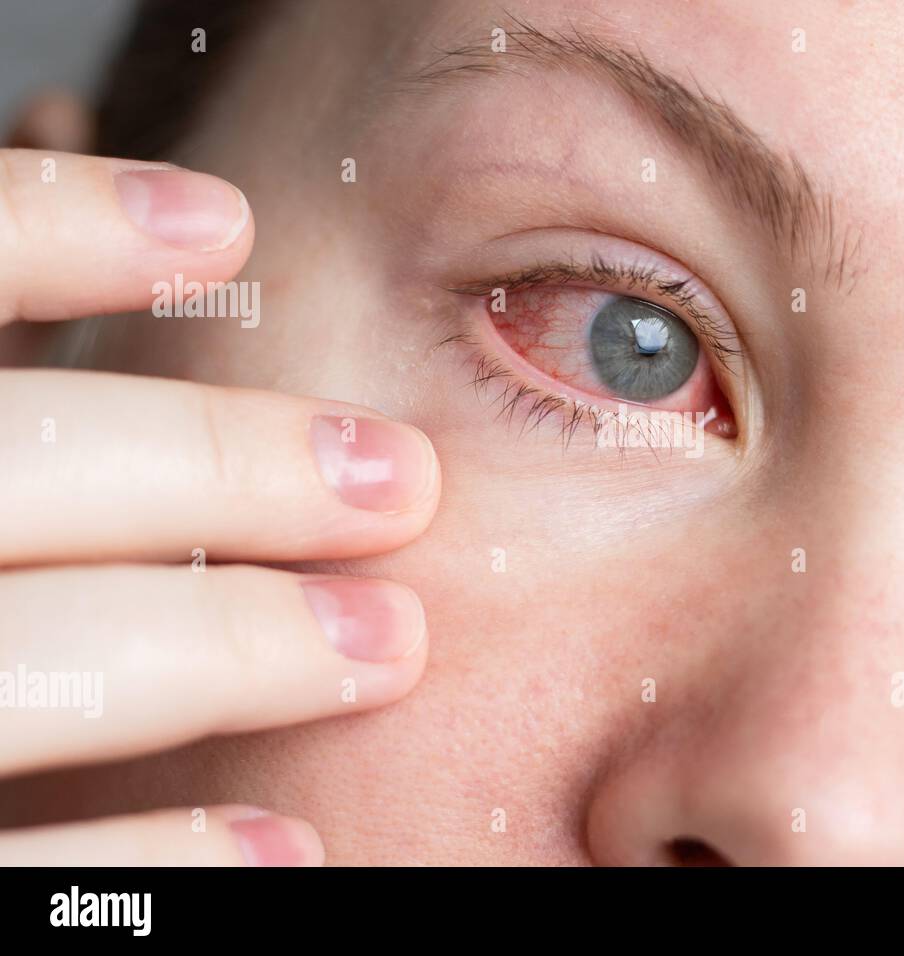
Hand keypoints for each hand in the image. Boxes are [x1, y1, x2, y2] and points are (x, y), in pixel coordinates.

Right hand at [0, 150, 438, 864]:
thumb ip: (5, 355)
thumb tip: (65, 129)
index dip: (52, 226)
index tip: (226, 221)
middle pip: (15, 467)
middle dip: (218, 467)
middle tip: (398, 480)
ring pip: (24, 664)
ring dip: (230, 646)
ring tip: (389, 644)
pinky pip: (17, 880)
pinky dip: (160, 858)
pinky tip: (287, 849)